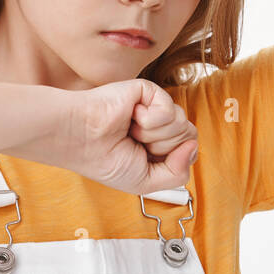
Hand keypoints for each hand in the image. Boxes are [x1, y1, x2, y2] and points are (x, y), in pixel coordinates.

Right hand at [50, 79, 198, 196]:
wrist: (80, 140)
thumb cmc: (104, 160)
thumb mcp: (146, 182)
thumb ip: (178, 173)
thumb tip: (192, 146)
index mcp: (157, 143)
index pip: (188, 149)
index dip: (172, 160)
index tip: (144, 159)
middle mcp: (158, 123)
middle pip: (189, 136)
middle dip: (163, 148)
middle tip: (134, 143)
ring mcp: (154, 105)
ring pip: (183, 125)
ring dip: (153, 136)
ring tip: (129, 130)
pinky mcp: (148, 90)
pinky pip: (170, 111)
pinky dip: (149, 121)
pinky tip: (130, 117)